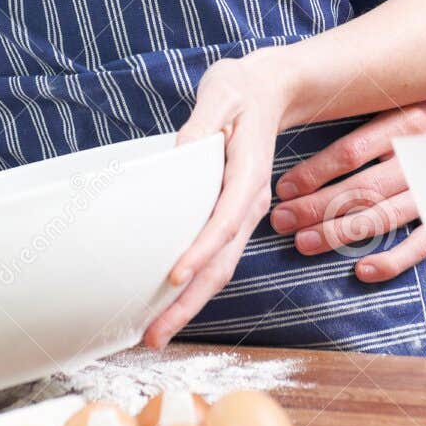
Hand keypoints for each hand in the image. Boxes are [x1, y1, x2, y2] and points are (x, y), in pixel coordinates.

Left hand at [143, 54, 290, 348]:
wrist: (269, 91)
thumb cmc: (240, 90)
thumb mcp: (222, 92)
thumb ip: (204, 120)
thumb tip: (183, 150)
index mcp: (248, 174)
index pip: (226, 219)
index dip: (202, 249)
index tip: (174, 275)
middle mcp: (250, 202)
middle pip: (223, 262)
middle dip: (190, 302)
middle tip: (155, 336)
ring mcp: (243, 213)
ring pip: (220, 269)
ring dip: (190, 304)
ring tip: (156, 333)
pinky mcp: (232, 216)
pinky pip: (216, 258)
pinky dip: (195, 285)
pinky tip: (170, 302)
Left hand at [269, 98, 425, 282]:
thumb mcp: (399, 103)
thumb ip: (363, 120)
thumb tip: (305, 126)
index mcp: (406, 125)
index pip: (352, 152)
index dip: (315, 172)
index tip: (283, 188)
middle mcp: (421, 159)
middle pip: (362, 188)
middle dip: (316, 206)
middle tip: (282, 220)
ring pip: (384, 217)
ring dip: (341, 233)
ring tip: (304, 243)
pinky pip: (421, 246)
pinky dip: (392, 261)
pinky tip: (361, 270)